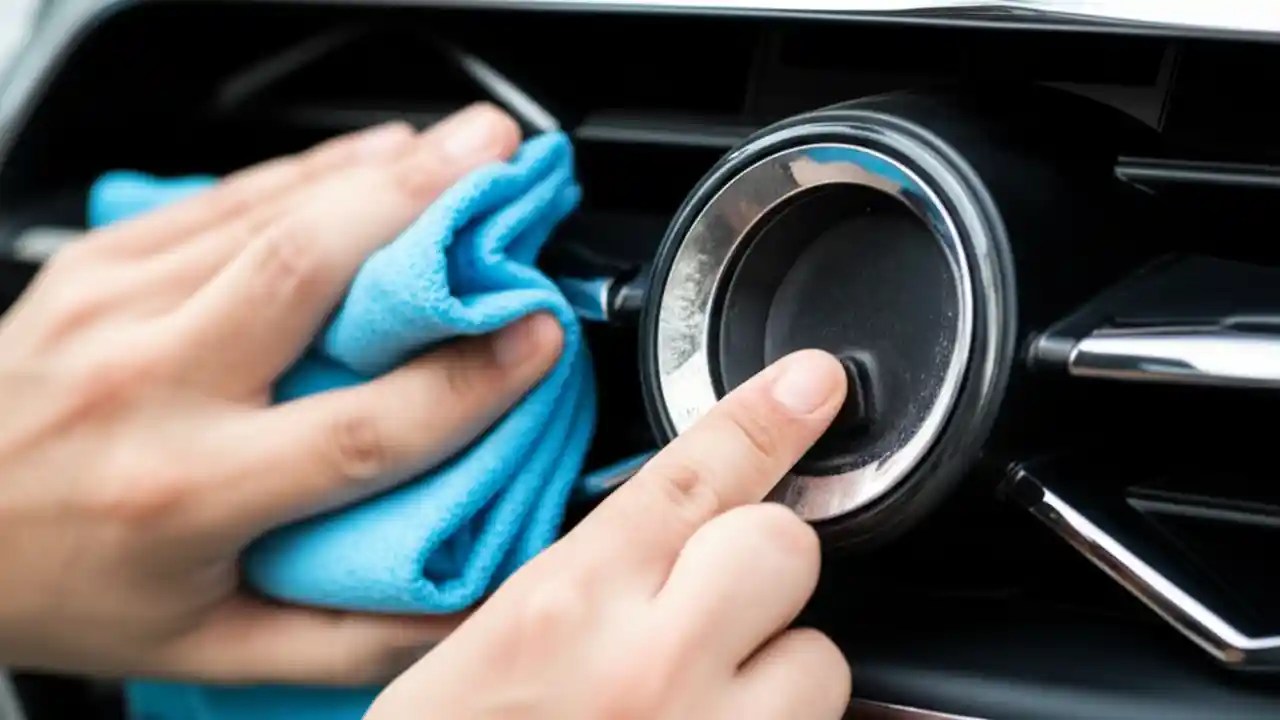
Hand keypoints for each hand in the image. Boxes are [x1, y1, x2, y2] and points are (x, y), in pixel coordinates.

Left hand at [0, 103, 564, 685]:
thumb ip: (342, 637)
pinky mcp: (101, 262)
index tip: (535, 338)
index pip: (359, 430)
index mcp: (189, 493)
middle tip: (504, 173)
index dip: (467, 380)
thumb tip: (458, 604)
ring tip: (462, 146)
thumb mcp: (204, 646)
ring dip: (378, 171)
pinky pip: (224, 197)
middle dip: (421, 208)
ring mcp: (117, 307)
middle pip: (305, 270)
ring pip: (268, 214)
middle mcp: (150, 385)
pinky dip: (311, 168)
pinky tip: (368, 156)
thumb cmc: (64, 585)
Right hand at [367, 350, 852, 718]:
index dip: (764, 417)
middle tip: (711, 610)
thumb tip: (660, 534)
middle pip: (786, 549)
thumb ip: (576, 580)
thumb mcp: (481, 656)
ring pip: (820, 659)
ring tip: (702, 710)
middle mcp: (653, 665)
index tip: (814, 385)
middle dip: (762, 567)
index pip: (695, 476)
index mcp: (567, 607)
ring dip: (776, 674)